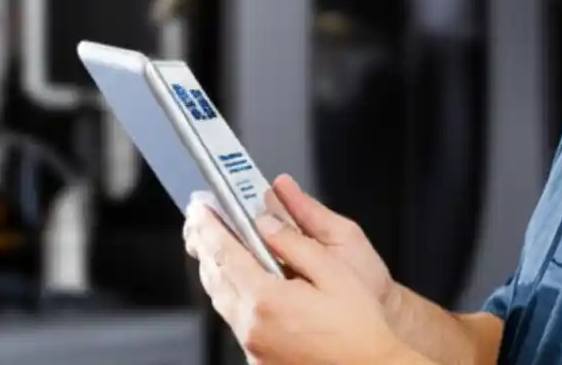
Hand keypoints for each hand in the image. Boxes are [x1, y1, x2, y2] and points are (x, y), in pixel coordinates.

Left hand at [183, 197, 406, 364]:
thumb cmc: (360, 328)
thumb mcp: (334, 272)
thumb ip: (295, 243)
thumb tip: (266, 224)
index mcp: (267, 300)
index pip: (225, 254)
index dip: (209, 228)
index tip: (201, 211)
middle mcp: (253, 327)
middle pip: (216, 278)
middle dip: (206, 247)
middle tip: (201, 224)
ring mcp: (254, 348)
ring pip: (222, 302)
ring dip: (217, 272)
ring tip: (215, 249)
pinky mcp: (260, 361)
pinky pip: (236, 322)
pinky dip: (232, 297)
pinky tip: (242, 285)